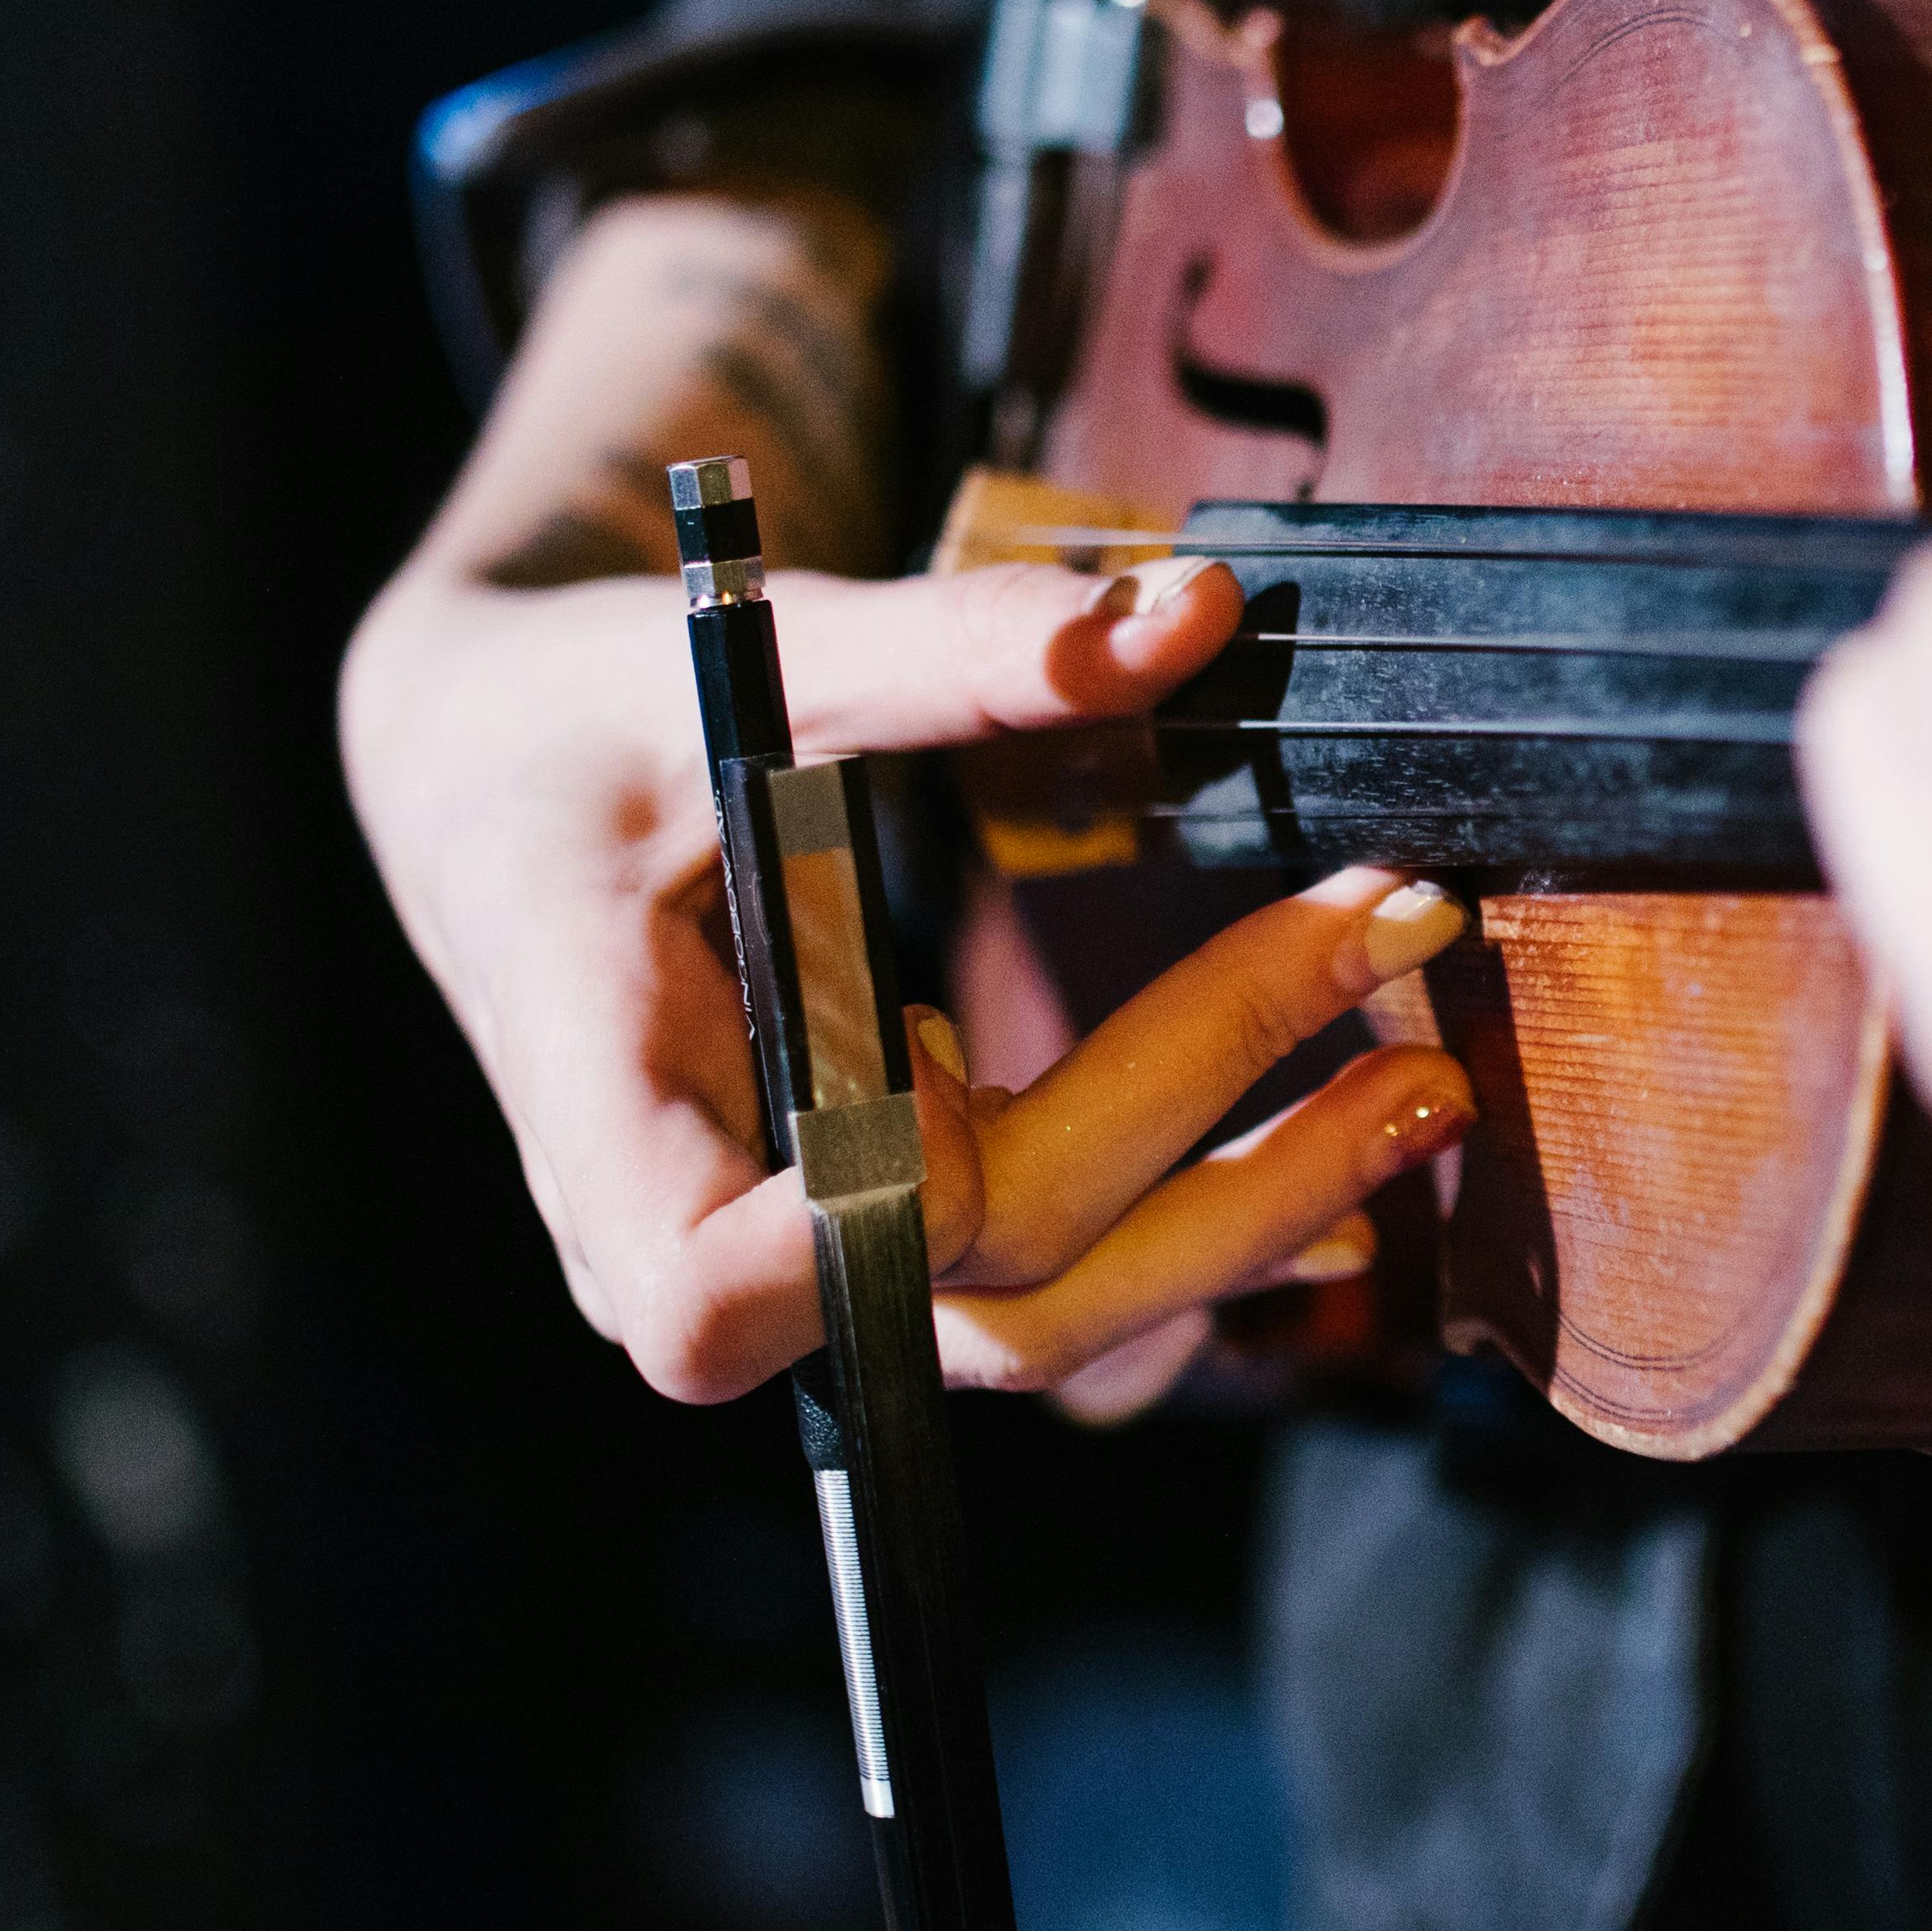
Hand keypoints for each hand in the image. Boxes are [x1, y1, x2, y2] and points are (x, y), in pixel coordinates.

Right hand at [342, 548, 1474, 1408]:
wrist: (503, 796)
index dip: (851, 1231)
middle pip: (968, 1279)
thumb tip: (1186, 614)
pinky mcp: (892, 1238)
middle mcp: (703, 1235)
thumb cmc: (579, 724)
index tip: (967, 1080)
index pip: (704, 1294)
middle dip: (1205, 1130)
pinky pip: (1063, 1279)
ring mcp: (806, 1261)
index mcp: (597, 1113)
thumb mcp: (732, 663)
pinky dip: (1215, 1223)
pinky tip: (1360, 1168)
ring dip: (1254, 1208)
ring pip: (1046, 1317)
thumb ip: (950, 648)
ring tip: (1428, 1081)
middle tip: (1400, 964)